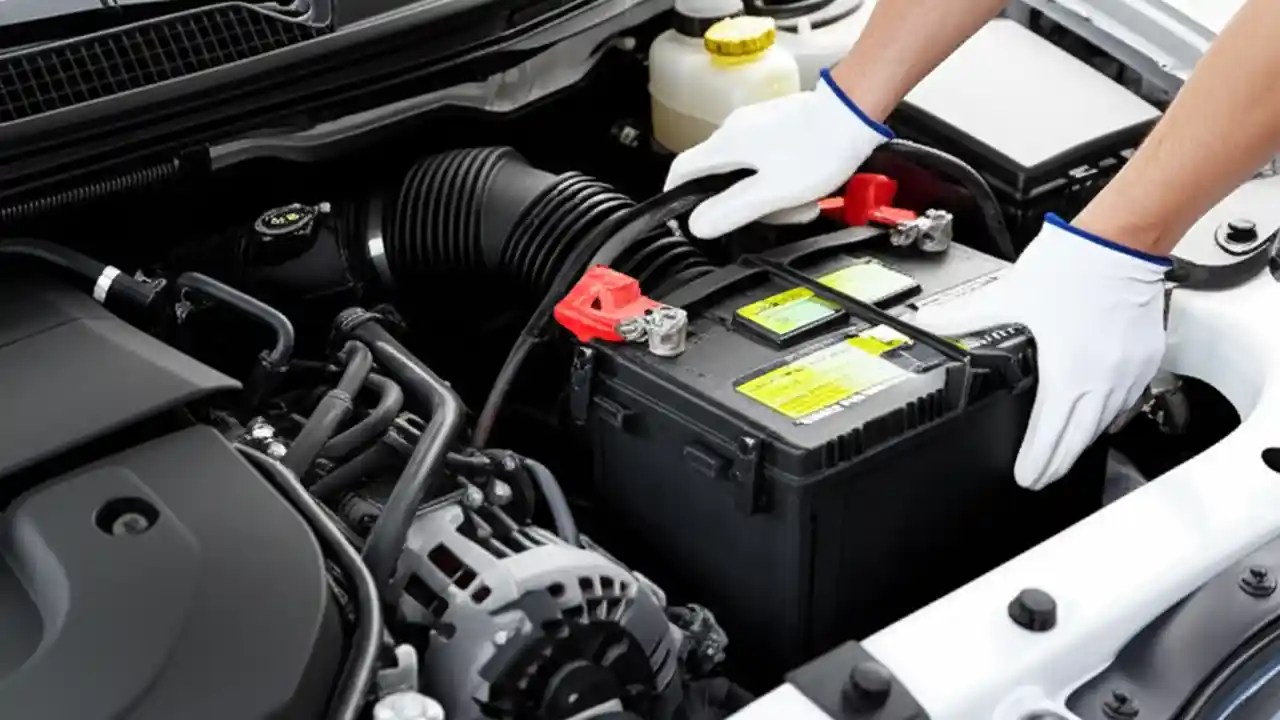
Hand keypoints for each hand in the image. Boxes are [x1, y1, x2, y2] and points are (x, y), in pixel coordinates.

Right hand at [664, 69, 891, 238]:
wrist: (854, 113)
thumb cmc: (817, 151)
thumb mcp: (771, 193)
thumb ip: (731, 210)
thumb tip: (697, 224)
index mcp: (725, 146)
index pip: (681, 170)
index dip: (675, 195)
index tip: (681, 214)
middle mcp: (735, 130)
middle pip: (719, 175)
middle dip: (740, 203)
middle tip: (770, 218)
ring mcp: (757, 124)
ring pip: (748, 169)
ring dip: (768, 194)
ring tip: (799, 205)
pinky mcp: (778, 123)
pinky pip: (767, 157)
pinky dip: (781, 178)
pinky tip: (806, 187)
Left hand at [914, 215, 1168, 488]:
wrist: (1118, 243)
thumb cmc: (1071, 268)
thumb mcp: (1008, 296)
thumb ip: (964, 316)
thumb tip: (929, 323)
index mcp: (1068, 373)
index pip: (1050, 435)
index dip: (1036, 462)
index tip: (1026, 477)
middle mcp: (1102, 380)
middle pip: (1078, 440)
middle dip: (1056, 465)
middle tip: (1039, 478)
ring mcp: (1128, 373)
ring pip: (1104, 424)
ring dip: (1081, 442)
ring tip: (1062, 456)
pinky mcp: (1145, 360)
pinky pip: (1128, 402)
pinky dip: (1109, 416)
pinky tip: (1098, 422)